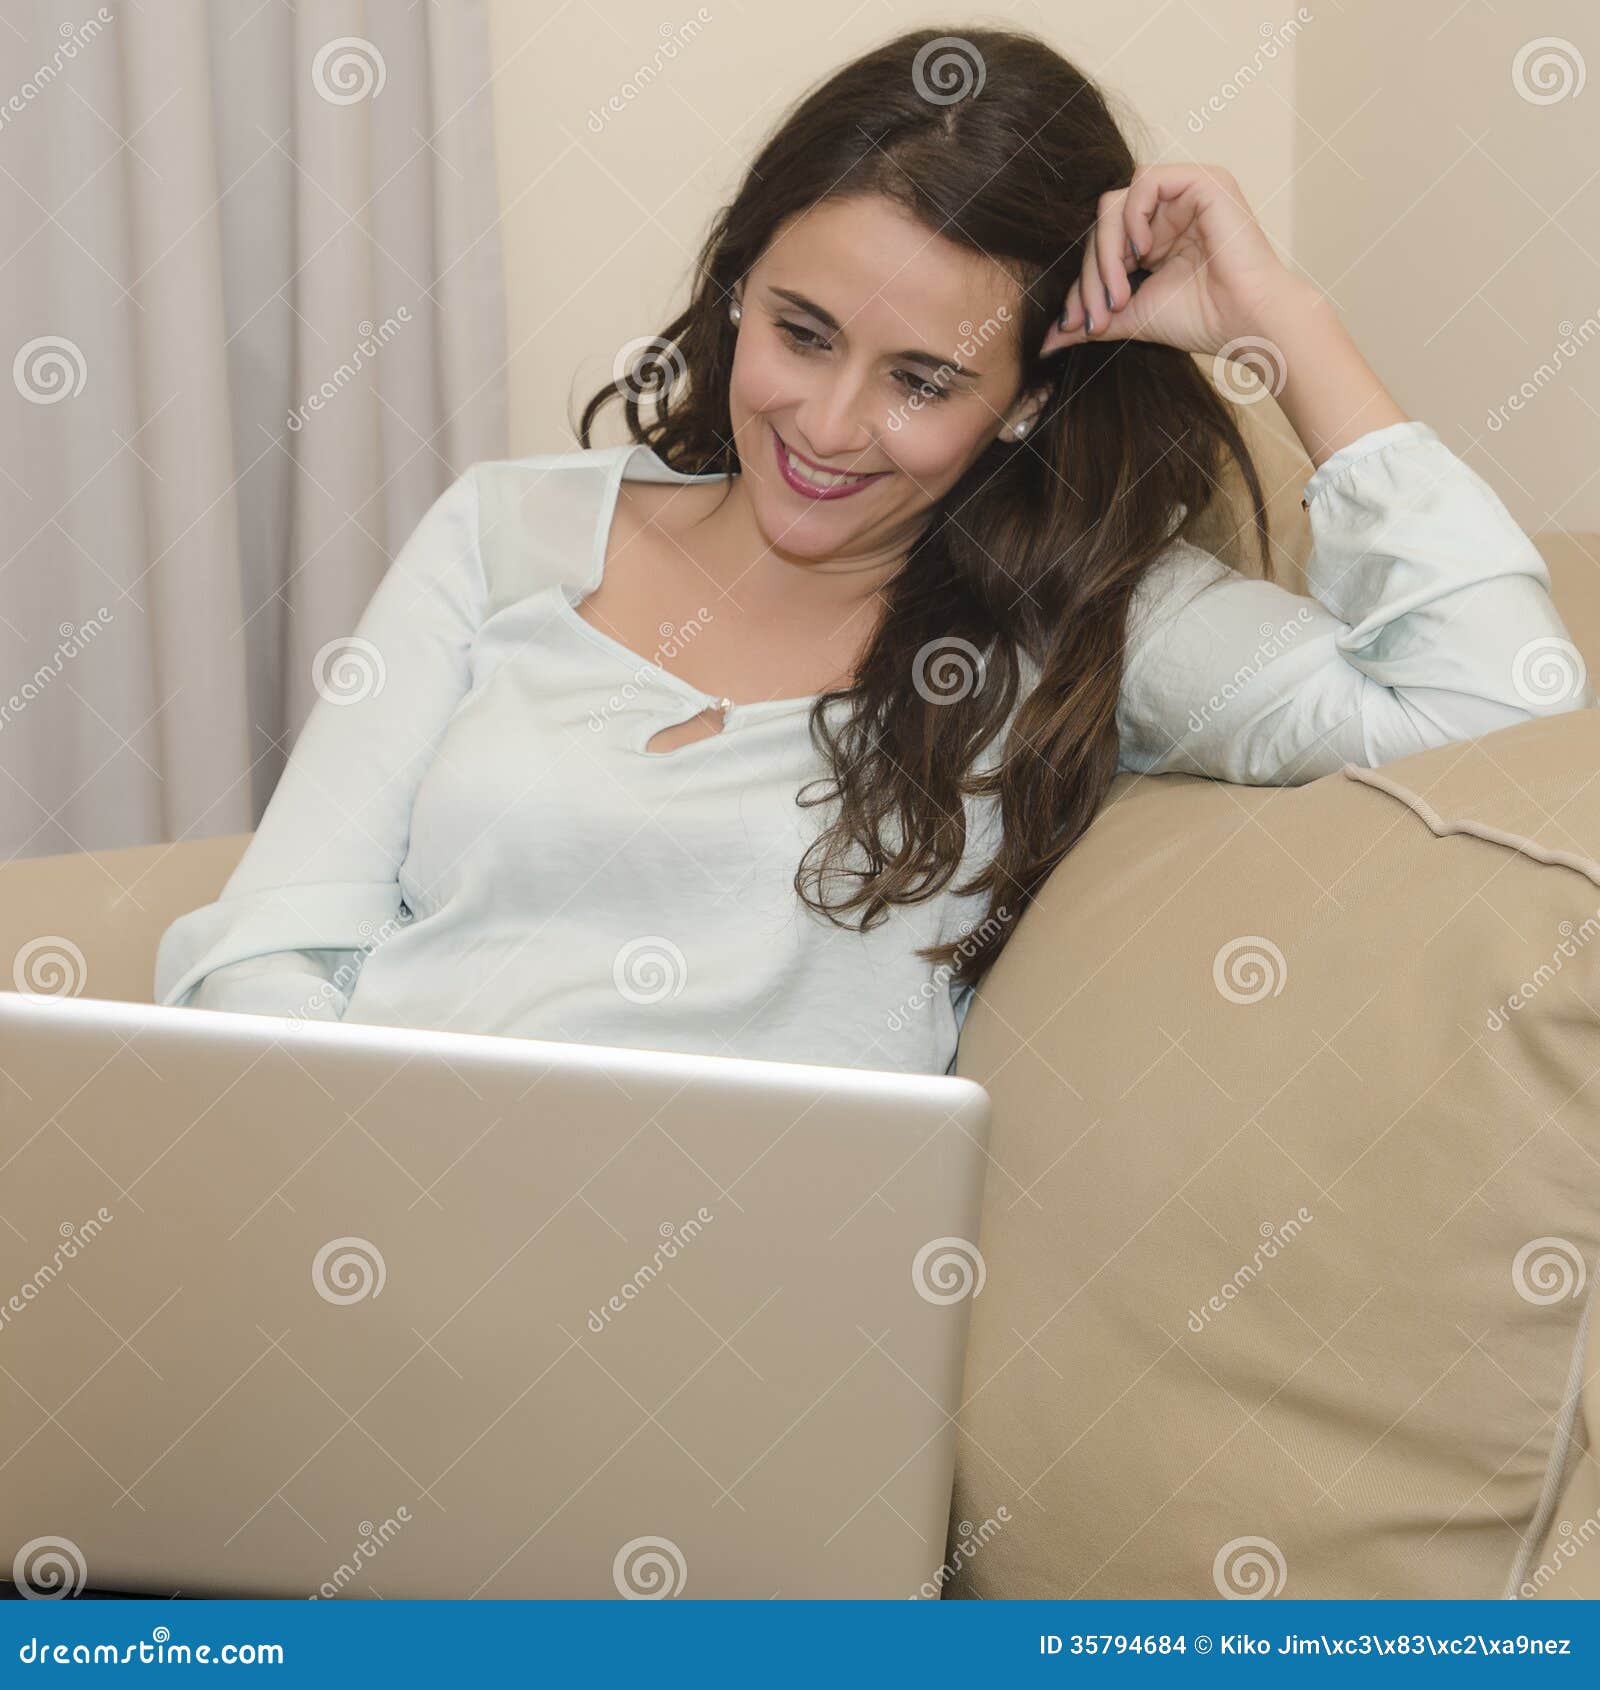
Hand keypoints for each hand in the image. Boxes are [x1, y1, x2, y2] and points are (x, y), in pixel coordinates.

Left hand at [1038, 163, 1305, 360]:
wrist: (1246, 323)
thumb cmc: (1200, 321)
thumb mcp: (1131, 317)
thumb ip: (1091, 319)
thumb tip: (1044, 342)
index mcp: (1154, 236)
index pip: (1099, 244)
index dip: (1082, 282)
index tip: (1077, 324)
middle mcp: (1167, 210)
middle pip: (1101, 224)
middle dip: (1089, 274)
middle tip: (1098, 314)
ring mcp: (1185, 192)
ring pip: (1115, 203)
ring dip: (1106, 253)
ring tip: (1120, 293)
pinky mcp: (1202, 180)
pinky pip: (1146, 180)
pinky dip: (1133, 218)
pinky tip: (1143, 253)